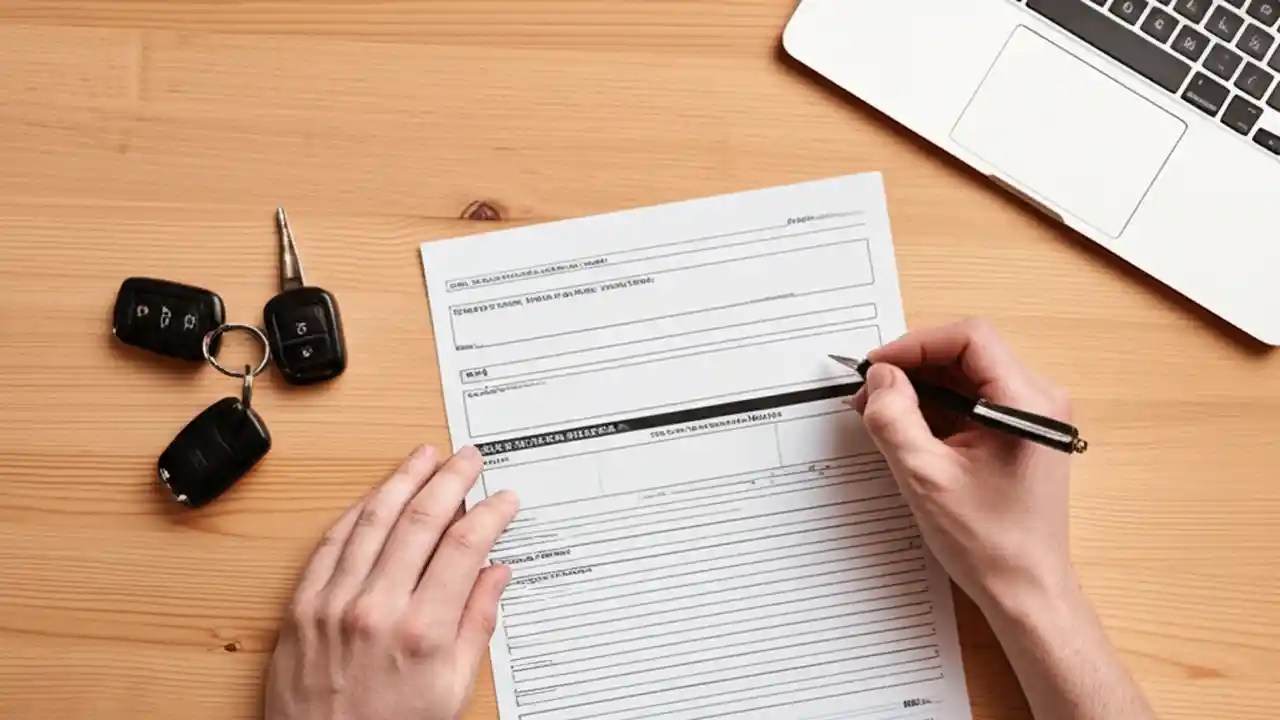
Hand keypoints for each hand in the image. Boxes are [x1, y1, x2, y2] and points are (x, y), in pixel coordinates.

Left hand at [265, 445, 518, 719]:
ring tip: (423, 457)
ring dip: (402, 480)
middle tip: (467, 459)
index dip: (489, 513)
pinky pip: (330, 543)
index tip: (503, 498)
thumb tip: (496, 575)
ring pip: (373, 520)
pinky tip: (374, 497)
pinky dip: (355, 513)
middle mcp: (377, 609)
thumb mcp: (452, 691)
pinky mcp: (301, 607)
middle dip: (450, 480)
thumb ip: (476, 625)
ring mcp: (334, 604)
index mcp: (424, 631)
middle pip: (421, 520)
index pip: (464, 547)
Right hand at [851, 319, 1075, 613]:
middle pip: (966, 353)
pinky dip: (935, 407)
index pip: (969, 338)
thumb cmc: (989, 543)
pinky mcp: (1018, 432)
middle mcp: (1037, 400)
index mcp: (1026, 403)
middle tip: (871, 393)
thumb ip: (895, 419)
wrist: (1025, 589)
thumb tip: (879, 378)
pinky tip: (905, 427)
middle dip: (912, 367)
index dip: (915, 344)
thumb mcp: (925, 477)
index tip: (877, 367)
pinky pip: (971, 400)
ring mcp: (1030, 416)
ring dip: (920, 387)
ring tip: (881, 412)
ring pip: (965, 375)